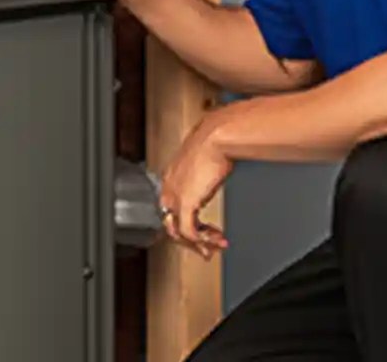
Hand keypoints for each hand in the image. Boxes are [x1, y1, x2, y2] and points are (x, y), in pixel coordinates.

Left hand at [157, 120, 232, 258]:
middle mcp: (169, 188)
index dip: (184, 225)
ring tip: (217, 245)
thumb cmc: (214, 144)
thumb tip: (214, 175)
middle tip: (207, 249)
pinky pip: (190, 231)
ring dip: (201, 242)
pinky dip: (203, 239)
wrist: (216, 137)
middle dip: (192, 241)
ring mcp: (175, 196)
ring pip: (180, 232)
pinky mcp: (186, 202)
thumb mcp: (206, 163)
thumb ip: (203, 175)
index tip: (200, 232)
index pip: (170, 210)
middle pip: (172, 225)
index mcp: (171, 178)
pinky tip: (216, 239)